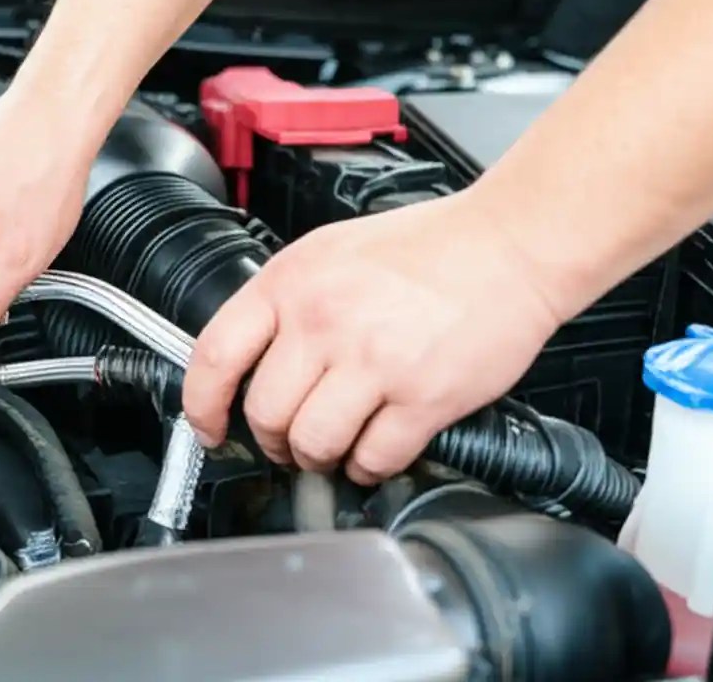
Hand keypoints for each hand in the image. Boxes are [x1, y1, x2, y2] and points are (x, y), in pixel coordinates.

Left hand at [182, 190, 564, 485]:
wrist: (509, 245)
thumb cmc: (429, 247)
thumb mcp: (331, 252)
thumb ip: (287, 301)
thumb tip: (250, 358)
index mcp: (292, 282)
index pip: (215, 356)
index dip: (203, 405)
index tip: (210, 427)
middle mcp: (324, 321)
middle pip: (265, 414)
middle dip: (273, 440)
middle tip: (290, 441)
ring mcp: (374, 362)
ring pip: (313, 444)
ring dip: (319, 459)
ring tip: (335, 448)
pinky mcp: (422, 397)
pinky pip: (373, 458)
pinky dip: (368, 468)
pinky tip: (375, 453)